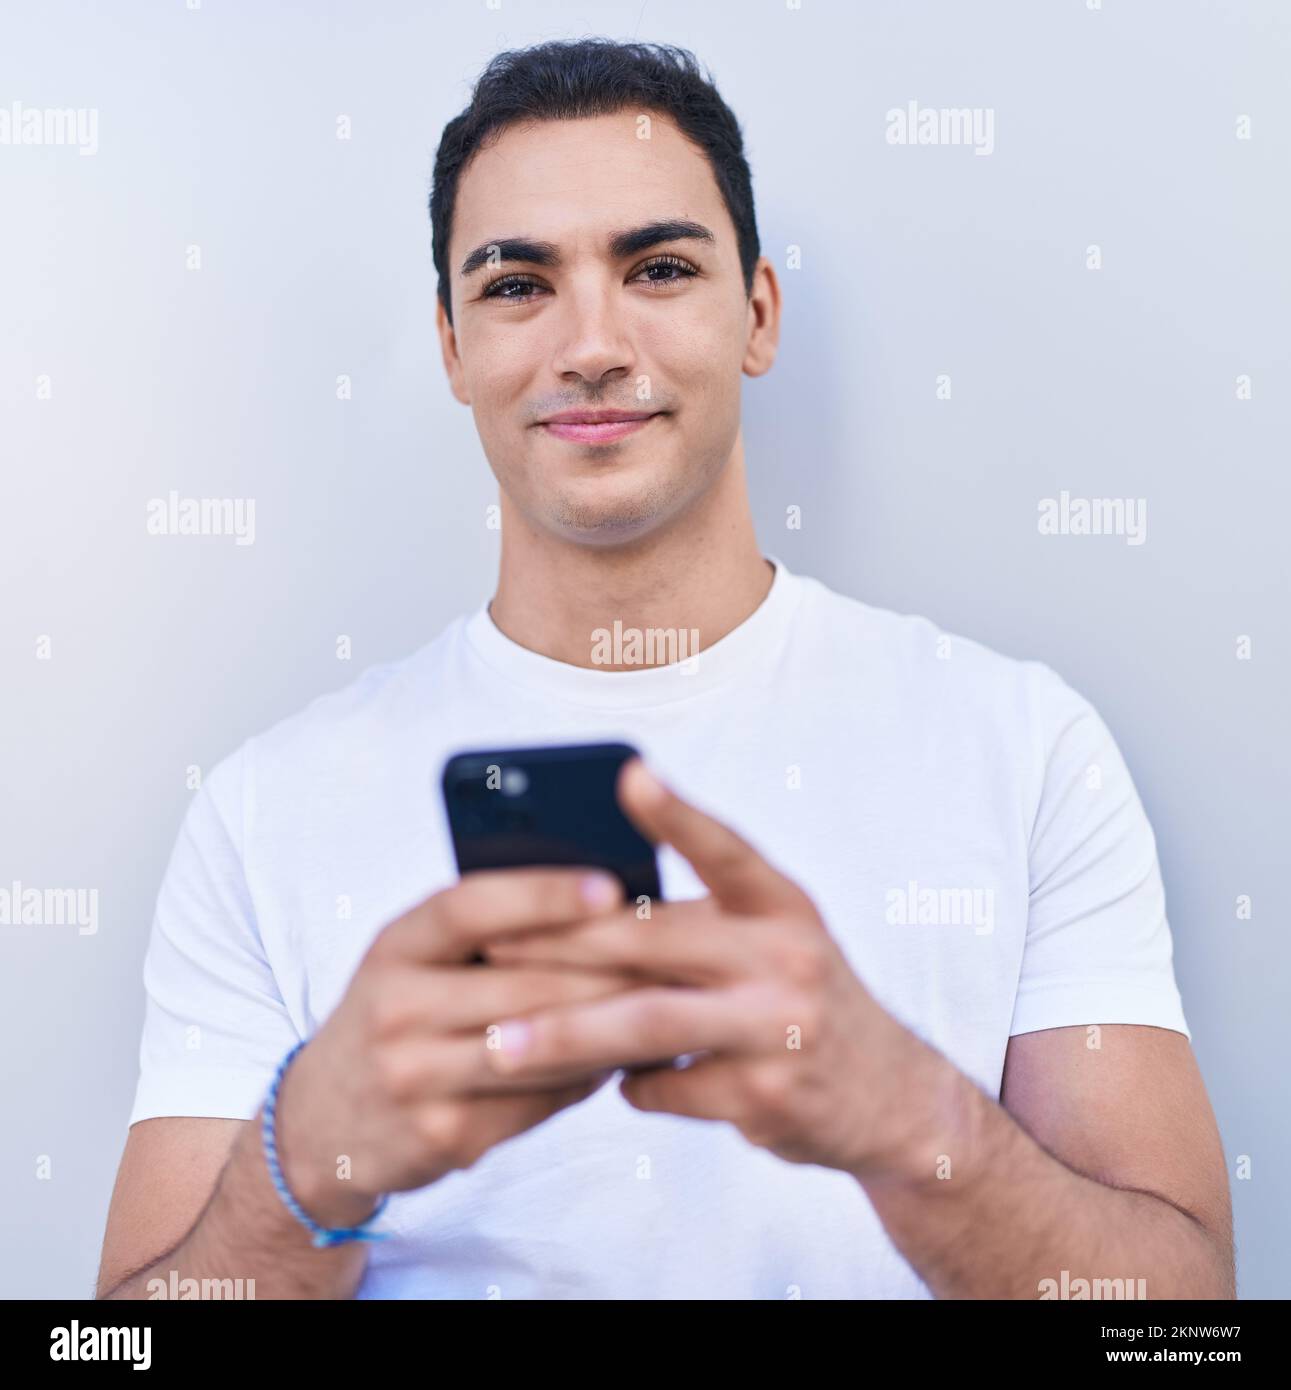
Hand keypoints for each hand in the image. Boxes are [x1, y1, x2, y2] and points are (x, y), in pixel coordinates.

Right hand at [274, 867, 636, 1226]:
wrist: (322, 1123)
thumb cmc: (397, 1016)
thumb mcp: (413, 958)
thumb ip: (484, 931)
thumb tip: (601, 902)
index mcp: (395, 946)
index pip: (469, 907)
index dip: (541, 895)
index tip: (610, 886)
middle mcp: (396, 1007)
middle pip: (521, 983)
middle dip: (608, 969)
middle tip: (675, 954)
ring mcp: (415, 1077)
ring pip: (539, 1047)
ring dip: (609, 1026)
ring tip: (667, 1001)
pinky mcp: (444, 1135)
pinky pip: (539, 1101)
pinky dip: (587, 1076)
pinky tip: (620, 1055)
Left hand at [483, 760, 947, 1179]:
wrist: (893, 1099)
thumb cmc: (800, 1001)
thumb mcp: (776, 942)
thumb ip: (701, 926)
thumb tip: (584, 916)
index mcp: (784, 904)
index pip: (726, 848)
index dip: (677, 812)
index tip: (626, 774)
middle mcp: (787, 955)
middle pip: (654, 940)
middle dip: (560, 944)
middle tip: (489, 945)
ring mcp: (780, 1027)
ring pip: (648, 1022)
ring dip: (565, 1034)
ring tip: (499, 1044)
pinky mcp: (767, 1097)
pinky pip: (668, 1089)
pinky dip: (628, 1085)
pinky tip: (610, 1081)